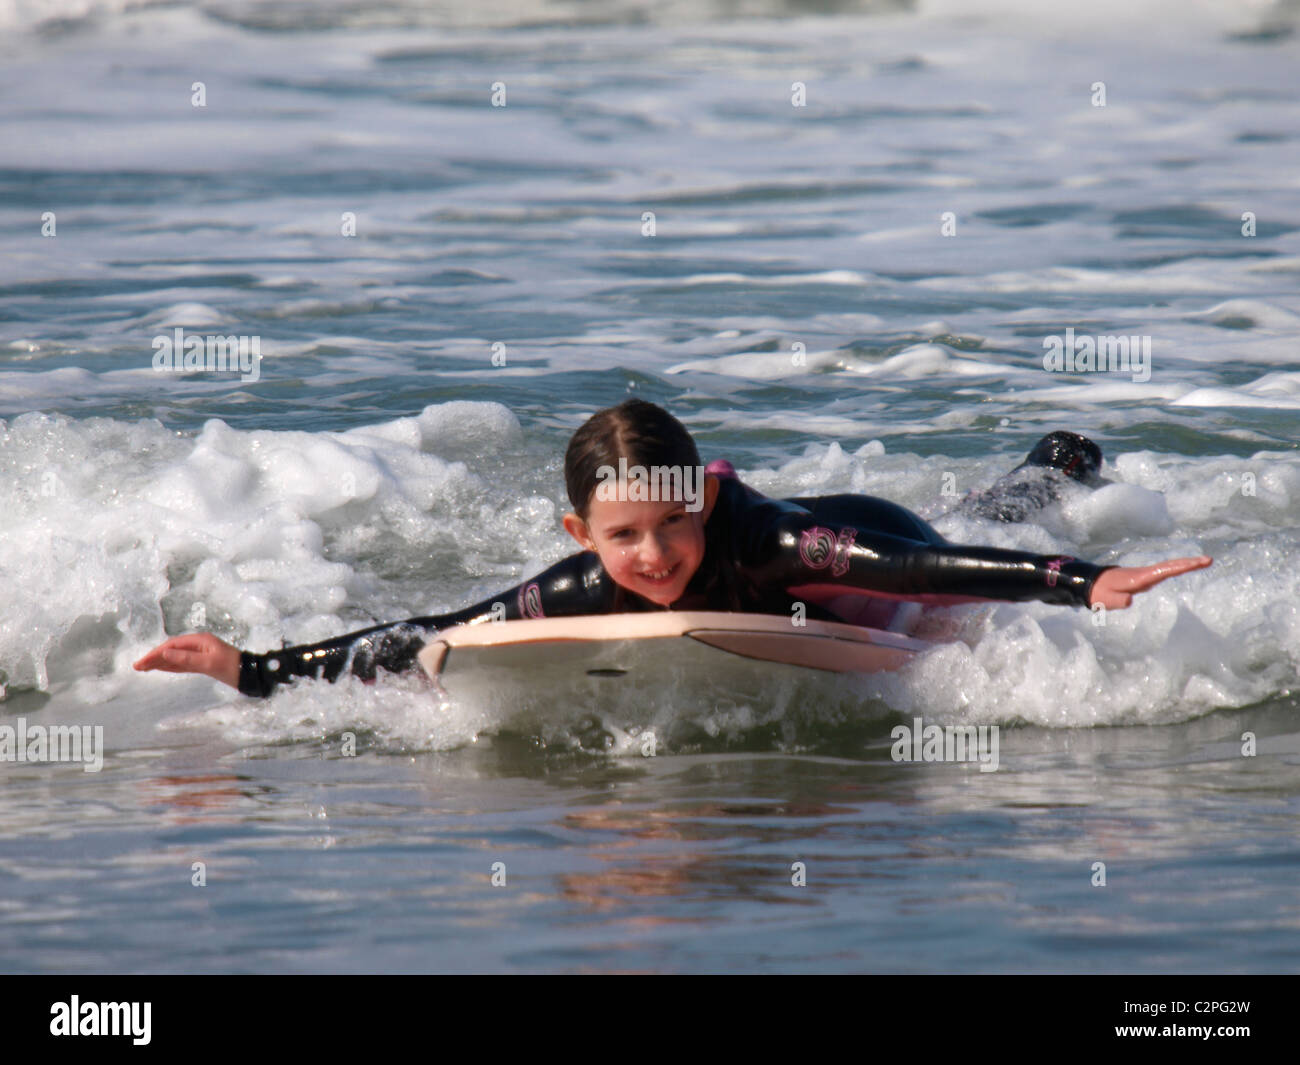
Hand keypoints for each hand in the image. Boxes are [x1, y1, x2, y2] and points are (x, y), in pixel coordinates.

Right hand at [133, 633, 241, 689]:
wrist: (250, 674)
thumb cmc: (232, 667)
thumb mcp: (209, 663)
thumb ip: (186, 658)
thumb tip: (165, 652)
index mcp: (200, 641)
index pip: (172, 645)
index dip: (156, 653)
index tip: (142, 662)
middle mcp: (199, 645)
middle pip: (172, 650)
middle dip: (154, 657)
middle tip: (137, 667)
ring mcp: (201, 654)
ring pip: (176, 657)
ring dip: (160, 662)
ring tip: (143, 668)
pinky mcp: (203, 663)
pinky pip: (183, 664)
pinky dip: (171, 666)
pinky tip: (161, 669)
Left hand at [1088, 555, 1211, 609]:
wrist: (1090, 583)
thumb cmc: (1099, 593)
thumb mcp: (1106, 600)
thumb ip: (1117, 600)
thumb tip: (1129, 601)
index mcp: (1138, 578)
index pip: (1163, 571)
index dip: (1180, 567)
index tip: (1197, 562)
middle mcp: (1144, 574)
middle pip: (1170, 566)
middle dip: (1189, 563)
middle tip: (1209, 560)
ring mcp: (1145, 575)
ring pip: (1168, 567)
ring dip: (1186, 564)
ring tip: (1205, 562)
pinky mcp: (1144, 578)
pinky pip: (1164, 572)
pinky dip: (1177, 568)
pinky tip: (1186, 568)